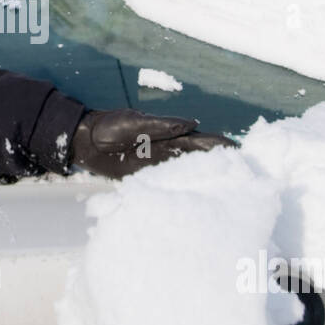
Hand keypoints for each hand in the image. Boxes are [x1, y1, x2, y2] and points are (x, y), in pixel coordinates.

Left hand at [69, 108, 236, 178]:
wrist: (84, 141)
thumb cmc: (108, 126)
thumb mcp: (134, 123)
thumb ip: (161, 125)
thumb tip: (192, 123)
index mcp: (167, 134)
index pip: (198, 140)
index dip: (217, 144)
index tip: (238, 150)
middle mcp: (165, 150)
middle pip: (196, 159)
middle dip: (217, 165)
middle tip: (240, 176)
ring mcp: (156, 165)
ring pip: (184, 173)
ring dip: (201, 180)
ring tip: (223, 192)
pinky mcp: (144, 178)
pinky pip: (167, 185)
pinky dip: (180, 191)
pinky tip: (191, 201)